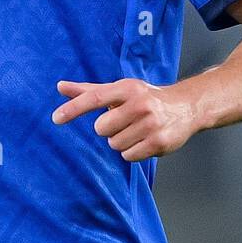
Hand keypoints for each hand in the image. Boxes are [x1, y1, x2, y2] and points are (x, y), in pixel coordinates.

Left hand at [53, 78, 199, 161]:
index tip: (55, 118)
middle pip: (101, 128)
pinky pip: (129, 156)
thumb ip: (89, 91)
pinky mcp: (159, 142)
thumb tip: (60, 86)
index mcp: (127, 88)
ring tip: (138, 131)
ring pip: (115, 144)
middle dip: (109, 129)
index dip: (74, 108)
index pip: (95, 97)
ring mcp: (150, 123)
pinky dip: (133, 152)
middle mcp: (139, 103)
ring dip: (122, 142)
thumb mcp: (120, 91)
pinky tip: (145, 140)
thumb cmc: (146, 99)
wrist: (186, 107)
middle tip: (125, 122)